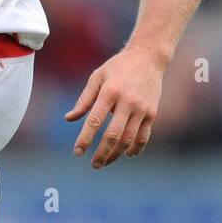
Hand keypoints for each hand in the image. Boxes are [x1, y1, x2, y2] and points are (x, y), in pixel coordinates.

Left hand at [65, 44, 164, 167]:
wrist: (148, 57)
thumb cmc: (118, 67)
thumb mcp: (97, 77)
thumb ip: (84, 100)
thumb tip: (69, 119)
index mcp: (110, 92)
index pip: (95, 121)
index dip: (85, 139)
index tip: (77, 152)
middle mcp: (127, 102)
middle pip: (113, 135)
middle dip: (102, 153)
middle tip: (94, 165)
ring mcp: (141, 109)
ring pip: (129, 139)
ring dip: (116, 154)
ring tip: (106, 162)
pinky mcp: (152, 113)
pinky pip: (144, 136)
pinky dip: (135, 149)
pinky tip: (126, 154)